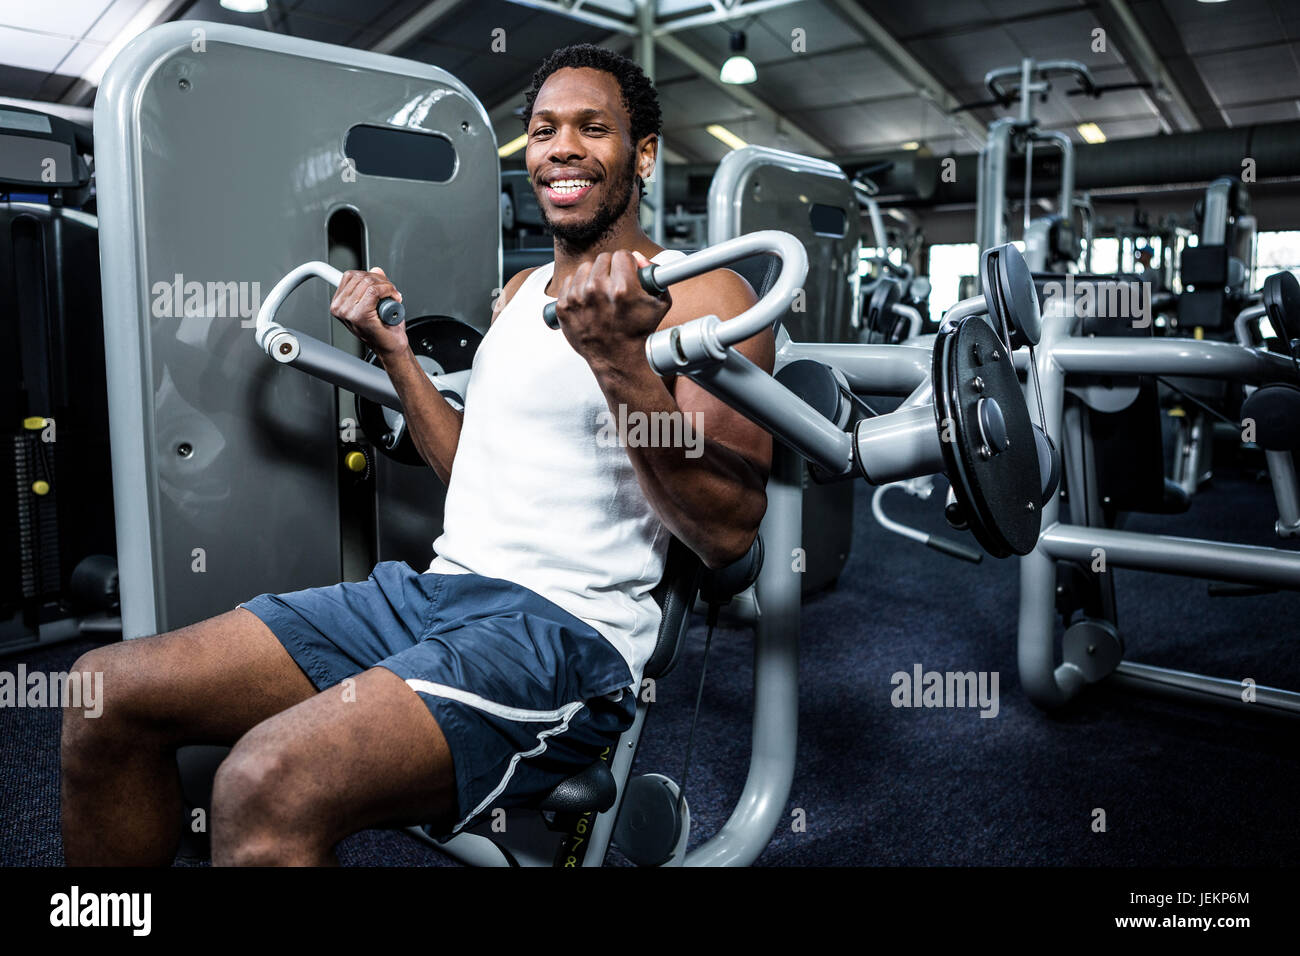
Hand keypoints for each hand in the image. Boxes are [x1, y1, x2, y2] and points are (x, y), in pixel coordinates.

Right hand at [329, 266, 406, 358]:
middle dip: (380, 280)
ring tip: (392, 297)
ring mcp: (347, 312)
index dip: (369, 276)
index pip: (350, 276)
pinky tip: (394, 300)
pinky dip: (388, 291)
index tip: (380, 284)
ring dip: (387, 287)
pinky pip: (374, 291)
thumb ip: (374, 284)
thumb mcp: (377, 301)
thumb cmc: (384, 329)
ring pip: (368, 282)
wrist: (391, 347)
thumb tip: (375, 270)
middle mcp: (340, 307)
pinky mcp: (359, 315)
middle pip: (360, 276)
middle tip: (390, 292)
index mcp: (339, 303)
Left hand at [552, 250, 670, 372]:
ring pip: (585, 268)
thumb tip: (638, 257)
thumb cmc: (639, 333)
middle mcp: (596, 291)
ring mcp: (577, 299)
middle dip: (611, 269)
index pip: (622, 255)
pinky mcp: (563, 307)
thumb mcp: (660, 303)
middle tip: (615, 285)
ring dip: (593, 276)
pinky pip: (569, 281)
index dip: (628, 264)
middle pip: (602, 259)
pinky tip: (588, 301)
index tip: (628, 274)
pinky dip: (578, 288)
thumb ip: (653, 273)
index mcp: (621, 289)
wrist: (617, 359)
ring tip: (601, 294)